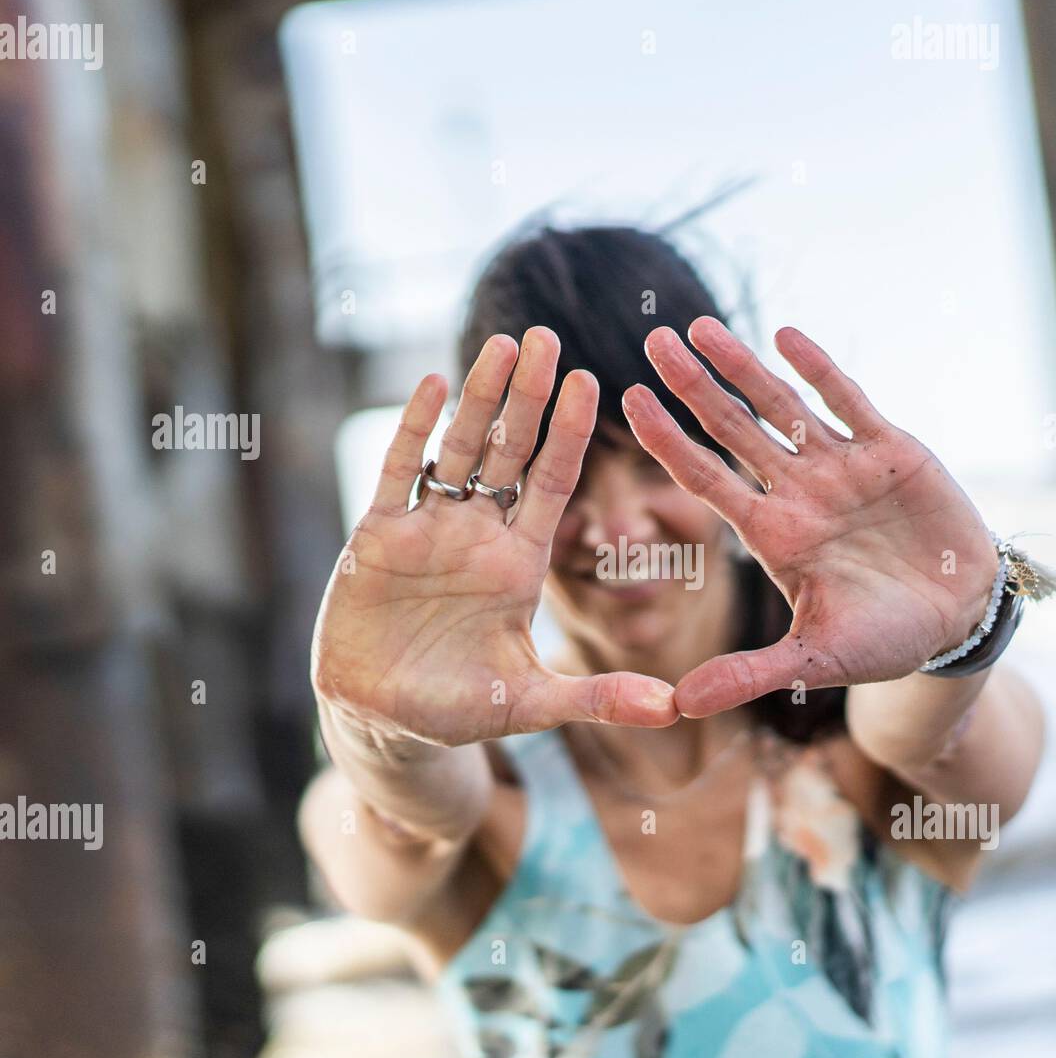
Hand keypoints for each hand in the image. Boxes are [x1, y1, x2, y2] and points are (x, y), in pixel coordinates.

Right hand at [311, 328, 677, 747]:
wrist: (382, 720)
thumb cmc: (458, 710)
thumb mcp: (534, 701)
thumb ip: (600, 697)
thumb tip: (676, 709)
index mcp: (518, 564)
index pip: (550, 484)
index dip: (569, 435)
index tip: (592, 383)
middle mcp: (478, 536)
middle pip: (509, 452)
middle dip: (528, 397)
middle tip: (545, 337)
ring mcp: (428, 531)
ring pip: (458, 449)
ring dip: (478, 398)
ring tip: (500, 343)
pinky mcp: (377, 537)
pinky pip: (398, 471)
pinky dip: (414, 429)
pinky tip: (433, 383)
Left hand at [623, 317, 998, 717]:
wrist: (959, 618)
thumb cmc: (884, 640)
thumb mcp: (814, 659)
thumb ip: (749, 674)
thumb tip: (678, 707)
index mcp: (773, 534)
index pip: (706, 479)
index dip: (668, 442)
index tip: (628, 403)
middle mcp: (798, 492)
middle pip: (734, 429)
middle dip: (694, 388)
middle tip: (652, 340)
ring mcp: (841, 467)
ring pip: (783, 406)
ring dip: (743, 367)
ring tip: (700, 328)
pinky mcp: (890, 451)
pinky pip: (849, 401)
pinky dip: (820, 370)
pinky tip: (785, 336)